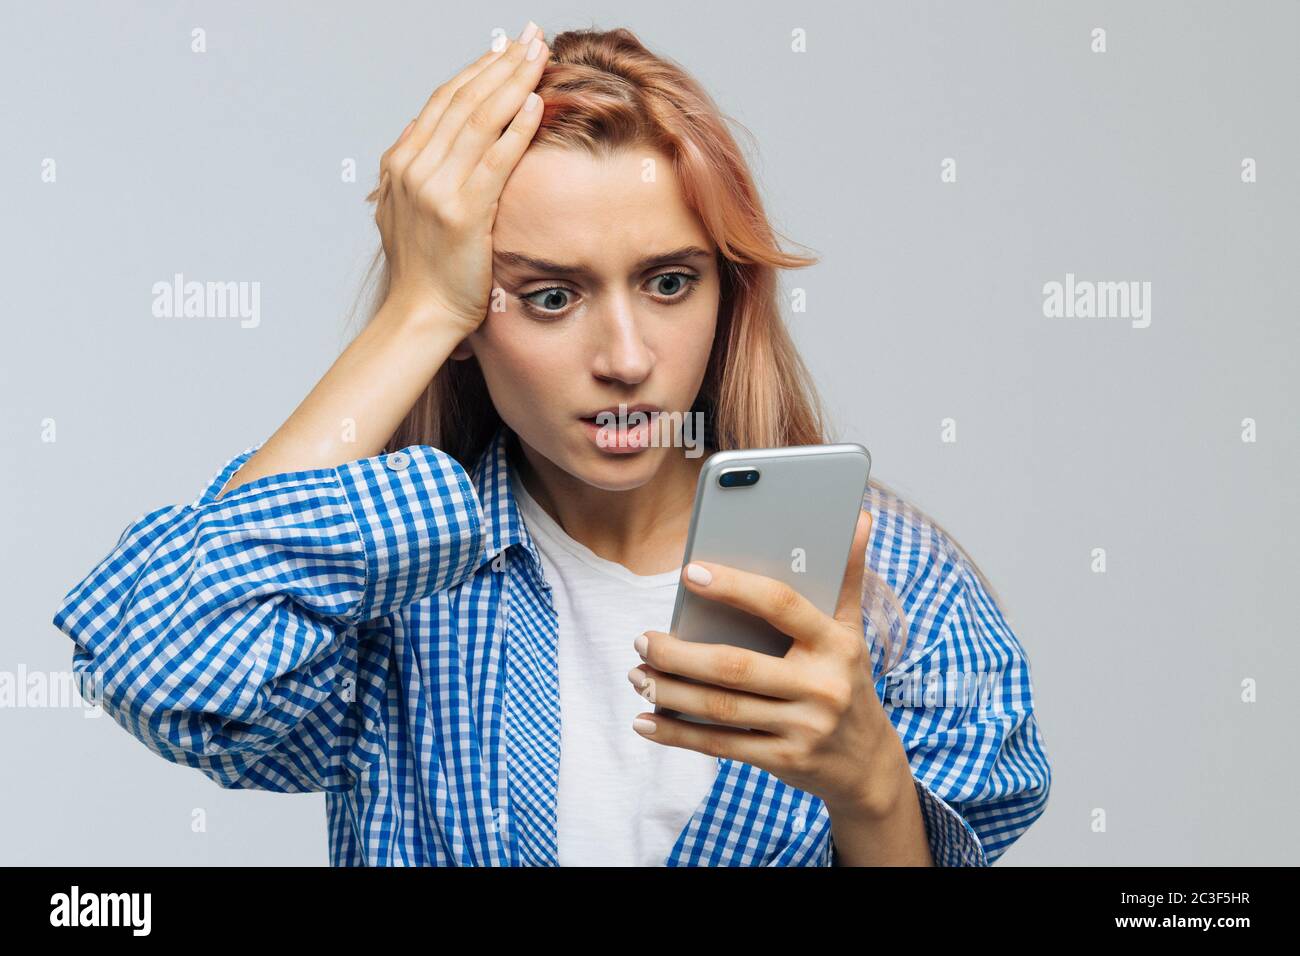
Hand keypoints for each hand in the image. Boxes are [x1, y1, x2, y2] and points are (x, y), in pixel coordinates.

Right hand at [372, 21, 549, 332]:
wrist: (419, 315)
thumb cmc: (420, 271)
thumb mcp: (401, 210)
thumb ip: (409, 169)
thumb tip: (419, 128)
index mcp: (401, 163)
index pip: (445, 101)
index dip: (478, 69)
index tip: (507, 47)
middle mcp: (414, 169)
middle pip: (465, 101)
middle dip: (502, 64)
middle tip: (533, 36)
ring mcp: (436, 190)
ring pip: (480, 122)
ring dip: (514, 83)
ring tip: (541, 56)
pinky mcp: (463, 214)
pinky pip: (495, 161)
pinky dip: (516, 129)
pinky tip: (536, 103)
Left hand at [628, 509, 908, 816]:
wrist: (868, 762)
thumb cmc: (847, 679)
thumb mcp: (852, 630)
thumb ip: (846, 575)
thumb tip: (859, 516)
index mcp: (836, 643)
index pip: (782, 606)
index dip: (735, 587)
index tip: (690, 572)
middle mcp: (823, 686)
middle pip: (736, 667)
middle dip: (679, 654)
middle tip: (642, 638)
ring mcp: (804, 728)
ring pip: (721, 708)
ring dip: (670, 692)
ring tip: (636, 675)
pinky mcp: (784, 761)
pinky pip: (721, 746)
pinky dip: (678, 735)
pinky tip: (645, 721)